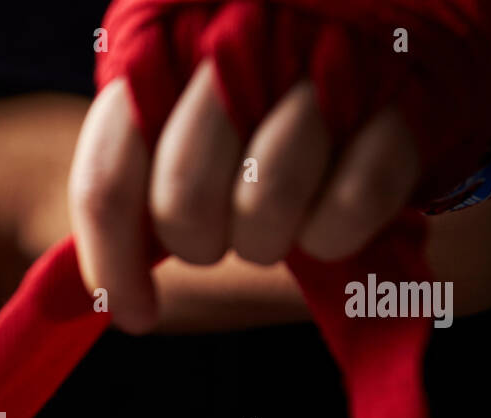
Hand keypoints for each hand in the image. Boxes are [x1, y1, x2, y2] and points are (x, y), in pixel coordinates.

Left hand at [69, 60, 420, 332]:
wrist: (387, 22)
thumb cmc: (254, 88)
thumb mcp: (177, 105)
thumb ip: (134, 173)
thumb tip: (88, 292)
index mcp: (159, 55)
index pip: (110, 178)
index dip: (112, 264)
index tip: (134, 314)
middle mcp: (231, 48)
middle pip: (184, 200)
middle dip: (199, 244)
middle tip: (222, 237)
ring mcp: (319, 67)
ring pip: (265, 200)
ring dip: (266, 241)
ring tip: (279, 225)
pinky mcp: (401, 97)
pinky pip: (353, 202)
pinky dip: (336, 235)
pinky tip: (332, 222)